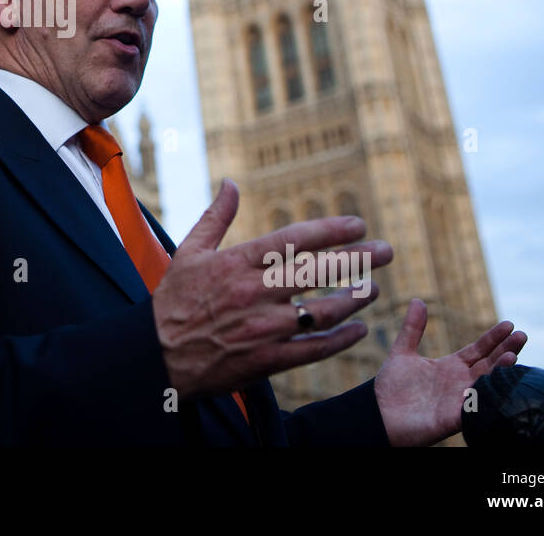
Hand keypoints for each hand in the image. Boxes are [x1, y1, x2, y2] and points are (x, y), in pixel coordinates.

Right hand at [152, 178, 393, 398]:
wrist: (157, 356)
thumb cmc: (173, 301)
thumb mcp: (189, 253)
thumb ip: (216, 217)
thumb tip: (231, 183)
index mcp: (237, 263)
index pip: (294, 240)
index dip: (331, 230)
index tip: (358, 224)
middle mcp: (254, 293)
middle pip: (318, 271)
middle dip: (358, 259)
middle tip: (386, 251)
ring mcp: (263, 329)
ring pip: (322, 311)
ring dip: (354, 298)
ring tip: (372, 288)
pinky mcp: (267, 360)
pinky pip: (314, 350)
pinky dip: (341, 339)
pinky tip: (360, 330)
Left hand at [373, 298, 527, 445]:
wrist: (379, 415)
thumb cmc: (392, 387)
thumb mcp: (403, 353)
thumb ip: (412, 329)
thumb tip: (417, 300)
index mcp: (451, 367)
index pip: (479, 350)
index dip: (493, 338)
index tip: (509, 324)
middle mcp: (460, 383)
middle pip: (489, 364)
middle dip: (506, 350)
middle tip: (522, 335)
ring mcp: (459, 401)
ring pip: (486, 384)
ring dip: (500, 372)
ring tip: (513, 356)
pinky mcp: (454, 419)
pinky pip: (474, 408)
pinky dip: (485, 398)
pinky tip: (495, 386)